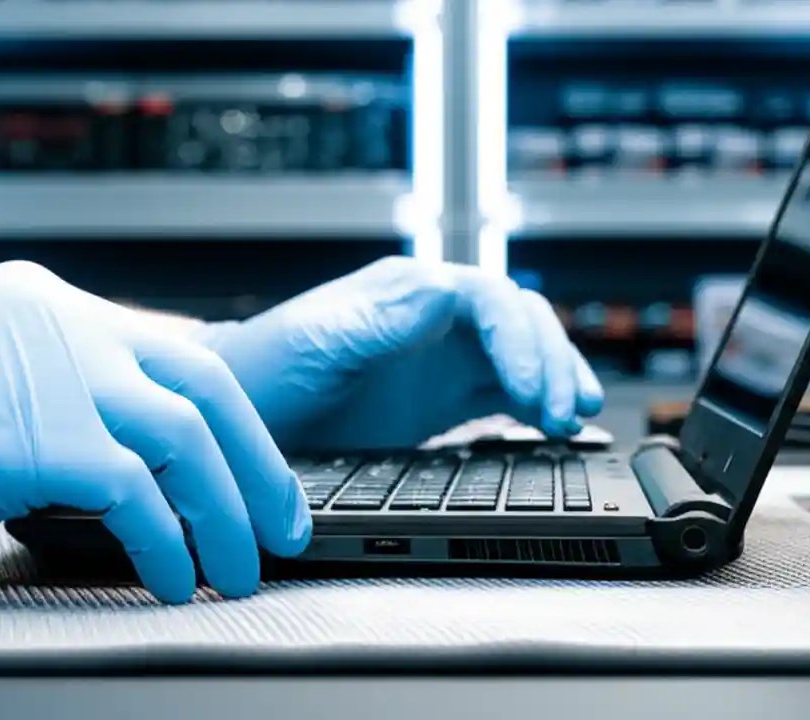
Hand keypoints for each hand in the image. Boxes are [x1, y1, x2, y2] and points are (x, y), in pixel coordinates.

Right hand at [0, 262, 309, 602]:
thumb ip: (46, 392)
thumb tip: (113, 457)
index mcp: (51, 308)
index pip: (175, 354)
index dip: (229, 419)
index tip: (255, 472)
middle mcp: (66, 325)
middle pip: (208, 387)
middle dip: (259, 466)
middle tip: (282, 526)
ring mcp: (55, 373)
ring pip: (188, 441)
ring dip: (226, 516)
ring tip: (237, 573)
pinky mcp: (35, 436)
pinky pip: (137, 497)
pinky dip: (167, 545)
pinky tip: (169, 582)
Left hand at [198, 257, 603, 451]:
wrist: (235, 415)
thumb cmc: (265, 369)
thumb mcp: (317, 341)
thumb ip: (380, 321)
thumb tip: (444, 294)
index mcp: (408, 294)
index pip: (489, 300)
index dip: (521, 341)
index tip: (531, 389)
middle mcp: (433, 318)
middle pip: (518, 323)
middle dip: (550, 363)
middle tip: (562, 413)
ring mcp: (440, 357)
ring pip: (521, 354)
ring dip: (553, 380)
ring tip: (574, 417)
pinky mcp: (441, 397)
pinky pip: (504, 394)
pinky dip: (534, 408)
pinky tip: (554, 430)